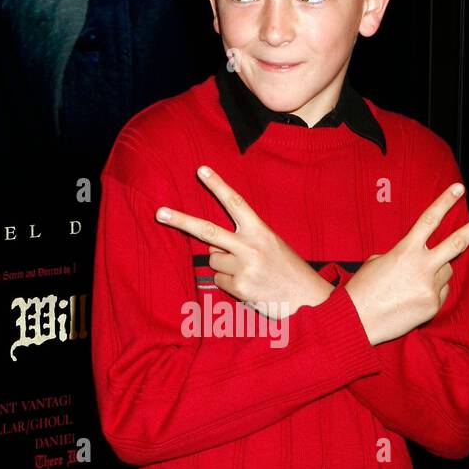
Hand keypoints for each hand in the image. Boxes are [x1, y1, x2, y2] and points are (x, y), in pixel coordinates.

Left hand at [155, 166, 330, 316]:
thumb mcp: (271, 244)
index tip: (201, 170)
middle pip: (207, 230)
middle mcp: (251, 246)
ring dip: (223, 265)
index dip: (218, 185)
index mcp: (261, 230)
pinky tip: (248, 286)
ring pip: (213, 260)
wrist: (308, 298)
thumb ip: (245, 239)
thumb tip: (213, 245)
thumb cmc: (286, 269)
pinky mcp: (240, 288)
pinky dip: (229, 284)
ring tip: (248, 272)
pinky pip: (218, 281)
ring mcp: (244, 268)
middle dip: (180, 221)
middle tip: (159, 212)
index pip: (235, 202)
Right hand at [344, 183, 468, 345]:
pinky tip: (412, 299)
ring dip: (437, 272)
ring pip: (447, 271)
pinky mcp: (433, 305)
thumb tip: (417, 257)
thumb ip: (401, 254)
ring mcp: (430, 286)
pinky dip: (432, 292)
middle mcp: (422, 266)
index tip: (460, 188)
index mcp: (405, 250)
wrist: (356, 322)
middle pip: (457, 242)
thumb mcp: (377, 262)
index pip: (430, 220)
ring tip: (412, 284)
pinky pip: (441, 292)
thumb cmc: (362, 290)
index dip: (445, 201)